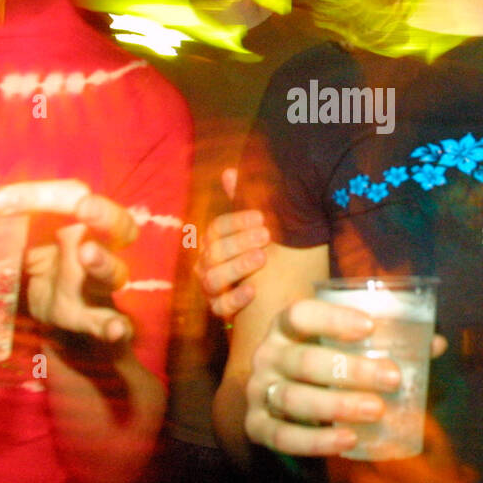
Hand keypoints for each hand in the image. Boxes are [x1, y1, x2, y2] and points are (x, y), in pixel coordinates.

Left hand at [0, 180, 136, 341]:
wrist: (46, 301)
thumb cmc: (40, 252)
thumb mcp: (24, 231)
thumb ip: (13, 218)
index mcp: (82, 219)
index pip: (73, 195)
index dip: (41, 194)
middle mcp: (99, 246)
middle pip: (118, 226)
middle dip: (104, 214)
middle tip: (83, 207)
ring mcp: (97, 284)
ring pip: (113, 272)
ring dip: (103, 263)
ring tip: (87, 255)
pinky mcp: (91, 317)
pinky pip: (108, 320)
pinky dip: (116, 325)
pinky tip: (116, 330)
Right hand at [195, 168, 269, 320]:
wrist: (275, 290)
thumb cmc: (263, 251)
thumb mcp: (257, 226)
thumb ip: (242, 201)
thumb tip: (229, 171)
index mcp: (214, 241)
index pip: (216, 228)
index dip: (237, 221)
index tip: (262, 217)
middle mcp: (207, 264)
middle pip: (214, 251)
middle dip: (240, 242)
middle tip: (267, 235)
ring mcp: (211, 288)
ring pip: (213, 278)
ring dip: (238, 266)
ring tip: (262, 257)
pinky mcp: (221, 310)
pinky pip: (220, 307)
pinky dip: (235, 298)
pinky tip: (253, 289)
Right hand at [244, 299, 446, 455]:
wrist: (269, 394)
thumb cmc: (316, 362)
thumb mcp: (337, 346)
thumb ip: (382, 341)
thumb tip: (436, 343)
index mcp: (285, 327)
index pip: (300, 314)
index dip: (332, 319)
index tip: (370, 327)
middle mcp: (267, 356)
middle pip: (305, 360)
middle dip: (351, 370)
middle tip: (392, 378)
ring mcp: (259, 391)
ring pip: (294, 399)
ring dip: (337, 405)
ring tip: (376, 409)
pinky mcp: (255, 426)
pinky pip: (282, 437)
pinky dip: (315, 441)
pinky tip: (348, 439)